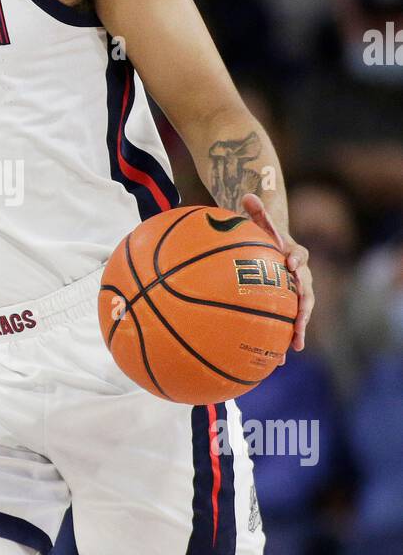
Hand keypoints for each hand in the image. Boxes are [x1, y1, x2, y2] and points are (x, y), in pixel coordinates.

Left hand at [241, 193, 313, 351]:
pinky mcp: (290, 306)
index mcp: (293, 253)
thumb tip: (246, 193)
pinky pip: (289, 323)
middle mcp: (301, 275)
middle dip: (304, 305)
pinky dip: (285, 339)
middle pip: (307, 290)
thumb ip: (255, 211)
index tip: (290, 265)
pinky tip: (277, 360)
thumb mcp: (259, 222)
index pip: (299, 255)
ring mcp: (297, 292)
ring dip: (299, 328)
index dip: (296, 260)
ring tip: (295, 345)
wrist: (276, 249)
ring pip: (302, 311)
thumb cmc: (265, 236)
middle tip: (300, 317)